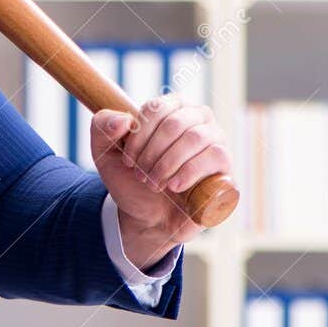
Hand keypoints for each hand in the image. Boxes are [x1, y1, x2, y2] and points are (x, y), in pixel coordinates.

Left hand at [91, 94, 231, 268]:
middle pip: (175, 123)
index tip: (127, 161)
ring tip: (154, 183)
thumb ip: (101, 127)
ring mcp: (215, 140)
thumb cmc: (131, 181)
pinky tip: (174, 186)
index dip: (138, 136)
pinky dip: (189, 172)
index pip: (157, 108)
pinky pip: (215, 155)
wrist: (149, 218)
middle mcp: (197, 119)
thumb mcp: (104, 154)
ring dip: (167, 164)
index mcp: (171, 109)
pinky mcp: (225, 165)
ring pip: (195, 137)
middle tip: (140, 175)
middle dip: (151, 153)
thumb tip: (123, 119)